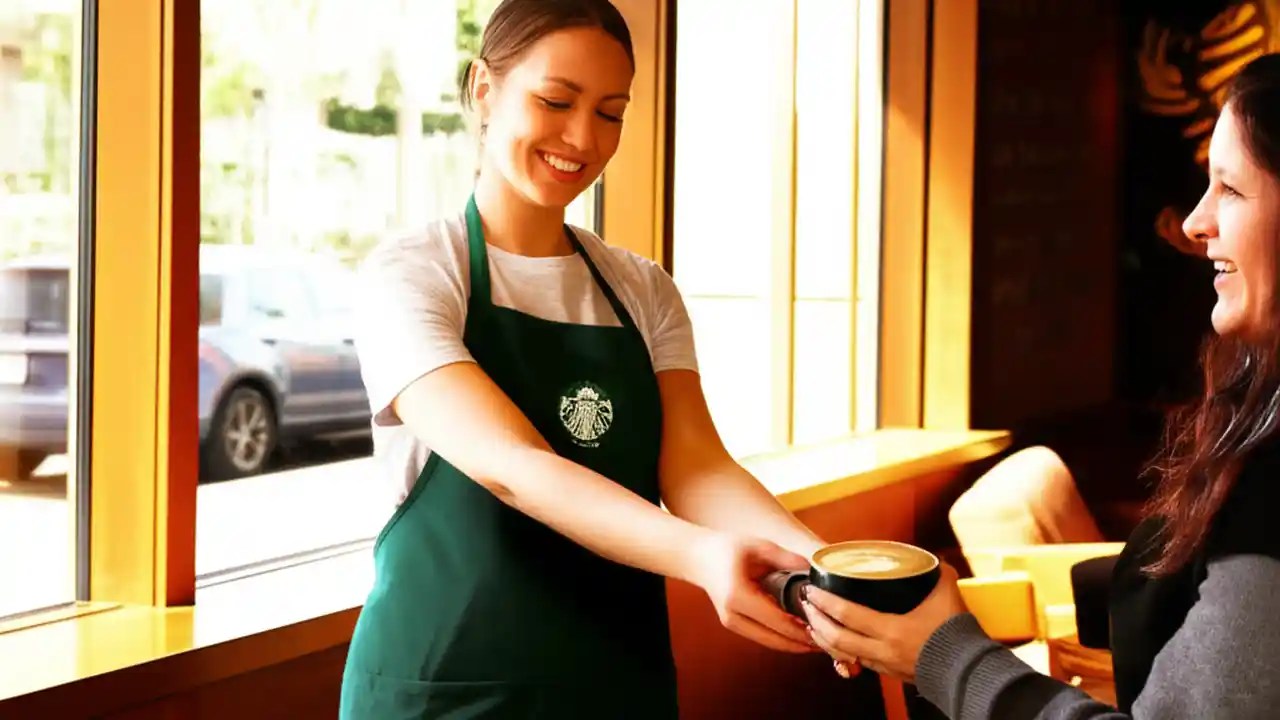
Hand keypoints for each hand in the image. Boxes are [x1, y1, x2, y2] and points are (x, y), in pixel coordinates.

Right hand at [689, 532, 820, 653]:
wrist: (698, 557)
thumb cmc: (726, 548)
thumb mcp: (758, 546)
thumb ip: (786, 558)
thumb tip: (814, 569)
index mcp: (738, 597)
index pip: (778, 621)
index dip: (803, 628)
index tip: (826, 626)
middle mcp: (733, 616)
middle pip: (775, 640)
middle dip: (803, 643)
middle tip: (829, 640)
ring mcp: (732, 623)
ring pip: (770, 643)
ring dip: (794, 644)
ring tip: (820, 640)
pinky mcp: (734, 625)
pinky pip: (763, 637)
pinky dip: (782, 638)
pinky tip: (801, 634)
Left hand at [801, 563, 966, 682]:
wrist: (970, 670)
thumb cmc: (957, 633)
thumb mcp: (947, 593)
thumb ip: (937, 571)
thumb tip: (932, 558)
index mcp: (892, 629)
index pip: (847, 614)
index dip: (825, 602)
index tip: (812, 590)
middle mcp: (883, 650)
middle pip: (837, 639)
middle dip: (817, 621)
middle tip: (807, 605)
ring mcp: (886, 665)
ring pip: (844, 655)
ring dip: (826, 639)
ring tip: (815, 625)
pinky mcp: (892, 674)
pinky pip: (861, 664)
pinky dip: (845, 652)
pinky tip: (841, 643)